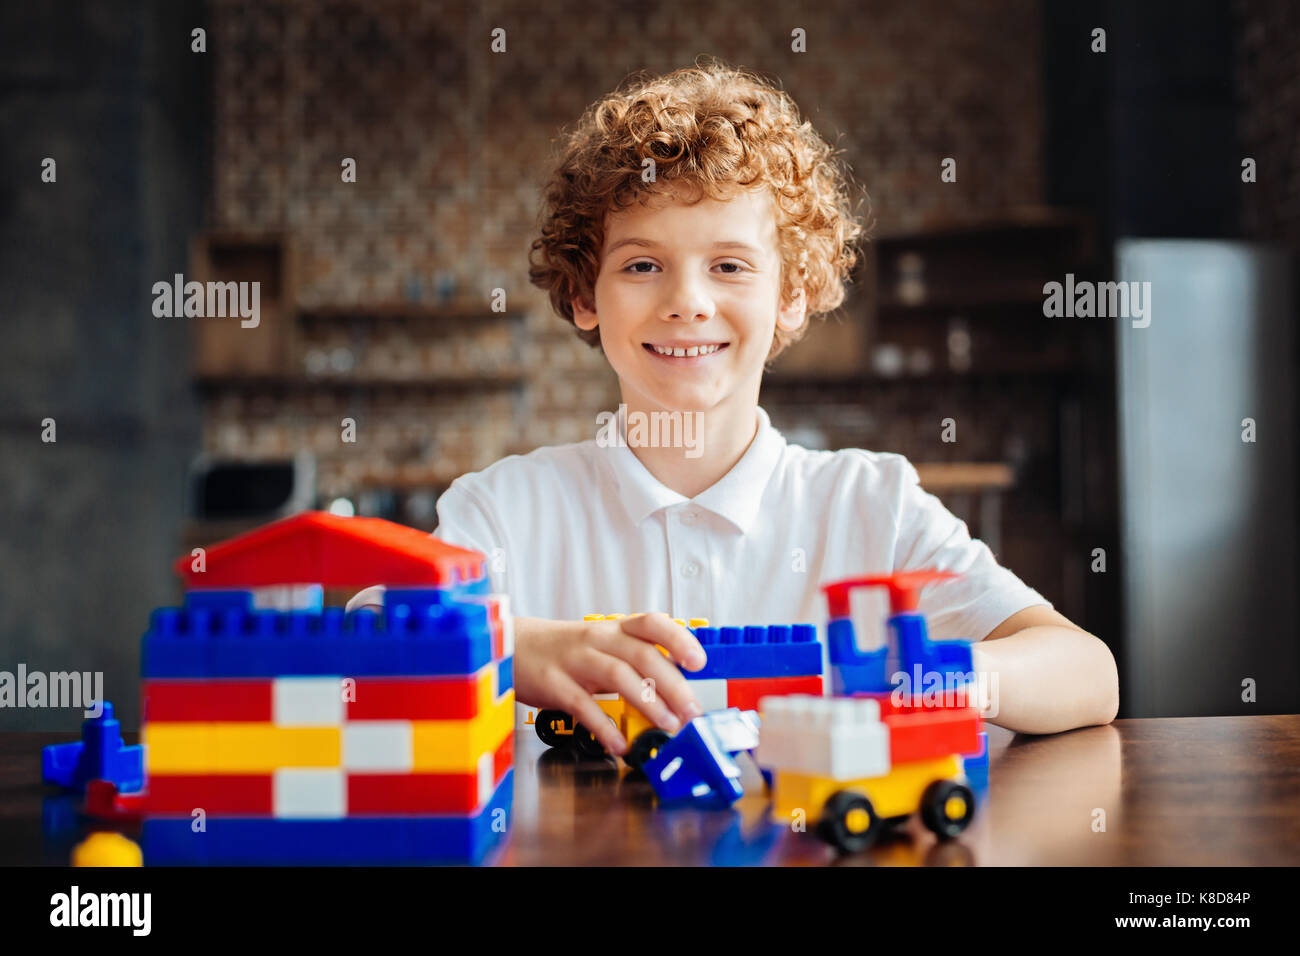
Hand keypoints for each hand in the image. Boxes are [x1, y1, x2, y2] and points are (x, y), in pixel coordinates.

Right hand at [514, 614, 707, 755]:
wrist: (514, 647)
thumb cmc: (565, 651)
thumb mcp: (602, 646)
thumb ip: (635, 662)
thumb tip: (676, 686)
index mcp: (614, 630)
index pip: (652, 623)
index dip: (679, 639)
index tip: (699, 662)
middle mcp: (598, 640)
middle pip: (642, 655)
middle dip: (673, 685)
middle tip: (692, 712)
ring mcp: (575, 661)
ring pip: (618, 676)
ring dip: (648, 702)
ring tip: (667, 725)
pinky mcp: (554, 685)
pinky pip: (583, 706)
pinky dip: (604, 728)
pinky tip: (619, 744)